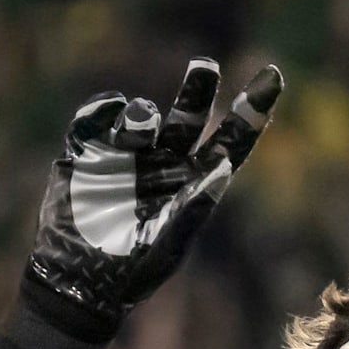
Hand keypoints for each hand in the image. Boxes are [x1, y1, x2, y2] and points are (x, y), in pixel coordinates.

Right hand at [24, 59, 283, 340]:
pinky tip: (108, 117)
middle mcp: (165, 163)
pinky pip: (96, 119)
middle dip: (197, 89)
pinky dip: (101, 112)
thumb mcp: (167, 243)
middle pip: (189, 116)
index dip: (252, 111)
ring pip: (141, 116)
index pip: (231, 141)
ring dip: (141, 116)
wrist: (76, 284)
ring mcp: (127, 156)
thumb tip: (224, 166)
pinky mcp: (88, 154)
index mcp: (194, 184)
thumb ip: (194, 206)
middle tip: (205, 64)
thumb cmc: (131, 271)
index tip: (272, 76)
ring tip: (138, 127)